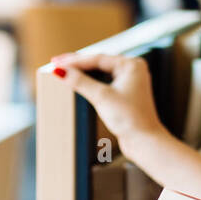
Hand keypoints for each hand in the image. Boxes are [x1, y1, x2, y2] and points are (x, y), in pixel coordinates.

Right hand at [48, 52, 165, 155]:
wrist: (144, 141)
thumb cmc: (130, 119)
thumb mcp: (102, 97)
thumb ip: (80, 82)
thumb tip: (61, 71)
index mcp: (131, 65)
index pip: (97, 59)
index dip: (74, 60)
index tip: (56, 61)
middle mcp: (132, 69)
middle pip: (98, 62)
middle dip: (77, 64)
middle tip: (56, 62)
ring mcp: (130, 81)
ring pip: (101, 71)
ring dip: (83, 71)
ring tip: (64, 69)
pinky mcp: (125, 93)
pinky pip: (104, 81)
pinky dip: (90, 81)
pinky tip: (78, 80)